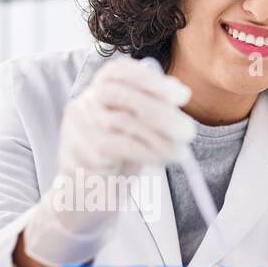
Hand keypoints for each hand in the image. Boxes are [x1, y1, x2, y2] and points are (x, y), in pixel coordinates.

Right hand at [22, 56, 193, 266]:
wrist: (85, 195)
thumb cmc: (116, 155)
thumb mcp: (136, 126)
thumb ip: (152, 107)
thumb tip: (180, 94)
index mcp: (97, 89)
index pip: (119, 71)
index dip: (150, 80)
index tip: (182, 96)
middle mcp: (84, 104)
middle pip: (120, 95)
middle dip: (160, 111)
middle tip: (189, 131)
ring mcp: (78, 129)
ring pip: (121, 123)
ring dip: (158, 138)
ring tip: (180, 151)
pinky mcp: (80, 155)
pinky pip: (117, 147)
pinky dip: (146, 151)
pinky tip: (162, 158)